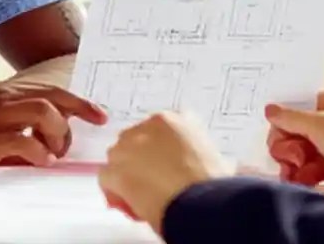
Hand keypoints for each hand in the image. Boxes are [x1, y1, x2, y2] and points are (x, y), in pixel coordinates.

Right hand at [0, 82, 107, 171]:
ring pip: (43, 113)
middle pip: (53, 98)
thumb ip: (15, 118)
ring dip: (57, 133)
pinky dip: (38, 152)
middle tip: (91, 126)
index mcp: (6, 92)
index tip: (98, 113)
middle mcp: (5, 99)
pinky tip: (39, 160)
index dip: (79, 102)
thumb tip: (44, 135)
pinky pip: (23, 142)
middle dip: (79, 111)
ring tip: (54, 151)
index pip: (51, 91)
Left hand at [97, 111, 234, 233]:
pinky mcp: (115, 168)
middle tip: (154, 181)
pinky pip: (107, 178)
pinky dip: (115, 191)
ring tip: (144, 194)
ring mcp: (128, 146)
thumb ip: (204, 154)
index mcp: (173, 120)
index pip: (159, 129)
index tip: (165, 163)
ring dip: (127, 174)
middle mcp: (148, 126)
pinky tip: (130, 203)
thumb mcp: (217, 158)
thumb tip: (215, 164)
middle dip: (141, 160)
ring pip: (119, 158)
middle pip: (136, 140)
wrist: (200, 200)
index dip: (161, 150)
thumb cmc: (210, 183)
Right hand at [266, 89, 323, 200]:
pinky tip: (304, 182)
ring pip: (300, 155)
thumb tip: (269, 110)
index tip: (278, 135)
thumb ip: (291, 117)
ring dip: (293, 166)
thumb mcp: (321, 124)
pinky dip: (304, 177)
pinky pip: (311, 172)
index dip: (282, 123)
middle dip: (287, 147)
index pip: (296, 108)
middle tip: (292, 158)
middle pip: (294, 133)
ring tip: (297, 174)